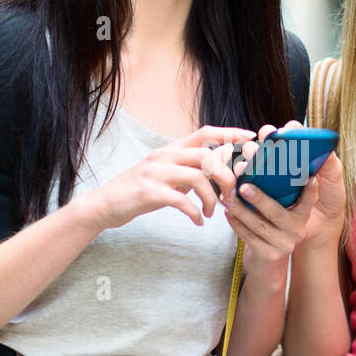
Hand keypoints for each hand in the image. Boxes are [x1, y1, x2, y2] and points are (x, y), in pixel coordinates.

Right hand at [86, 124, 254, 230]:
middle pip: (207, 156)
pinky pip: (182, 200)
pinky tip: (198, 222)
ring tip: (212, 213)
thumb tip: (220, 164)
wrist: (105, 205)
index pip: (204, 133)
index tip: (249, 137)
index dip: (229, 133)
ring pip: (198, 177)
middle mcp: (164, 156)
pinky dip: (195, 213)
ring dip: (211, 199)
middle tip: (230, 197)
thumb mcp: (167, 175)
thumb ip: (190, 169)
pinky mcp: (149, 192)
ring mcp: (156, 173)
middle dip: (226, 177)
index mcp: (171, 149)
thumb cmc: (141, 191)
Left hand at [221, 123, 320, 275]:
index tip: (311, 177)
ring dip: (240, 209)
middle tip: (244, 185)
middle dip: (259, 198)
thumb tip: (263, 154)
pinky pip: (248, 237)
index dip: (311, 191)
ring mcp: (283, 245)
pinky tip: (228, 213)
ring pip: (258, 225)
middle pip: (277, 213)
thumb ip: (279, 190)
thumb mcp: (281, 210)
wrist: (267, 260)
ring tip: (228, 196)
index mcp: (303, 215)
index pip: (309, 201)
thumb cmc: (272, 224)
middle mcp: (297, 230)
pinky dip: (236, 224)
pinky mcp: (267, 255)